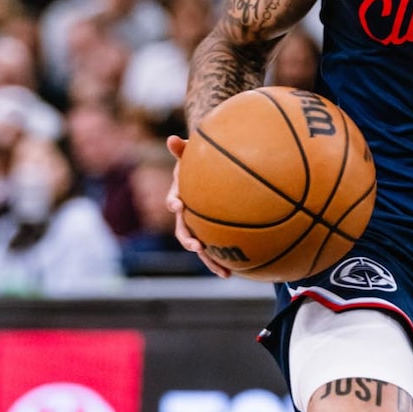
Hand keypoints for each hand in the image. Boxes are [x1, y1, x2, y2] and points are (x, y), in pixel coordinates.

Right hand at [166, 135, 231, 277]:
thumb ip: (183, 149)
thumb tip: (171, 138)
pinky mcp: (212, 234)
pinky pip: (218, 249)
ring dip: (210, 261)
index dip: (173, 202)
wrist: (206, 174)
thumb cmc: (200, 162)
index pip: (172, 200)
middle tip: (197, 247)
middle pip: (184, 232)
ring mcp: (199, 227)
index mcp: (180, 196)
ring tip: (224, 273)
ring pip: (201, 247)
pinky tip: (241, 270)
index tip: (177, 205)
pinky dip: (227, 259)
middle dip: (189, 241)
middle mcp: (187, 216)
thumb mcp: (193, 154)